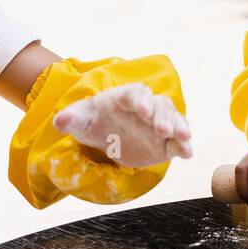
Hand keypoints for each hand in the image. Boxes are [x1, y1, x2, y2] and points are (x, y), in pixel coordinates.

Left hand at [53, 82, 192, 167]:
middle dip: (163, 117)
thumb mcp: (80, 118)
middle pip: (160, 107)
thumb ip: (71, 118)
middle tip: (164, 130)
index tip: (143, 111)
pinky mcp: (165, 143)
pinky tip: (188, 154)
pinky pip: (178, 142)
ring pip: (174, 120)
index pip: (136, 94)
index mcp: (126, 97)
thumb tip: (59, 120)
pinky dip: (184, 146)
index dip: (141, 101)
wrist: (107, 134)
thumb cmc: (93, 120)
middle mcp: (147, 107)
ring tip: (183, 138)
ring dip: (180, 128)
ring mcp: (159, 124)